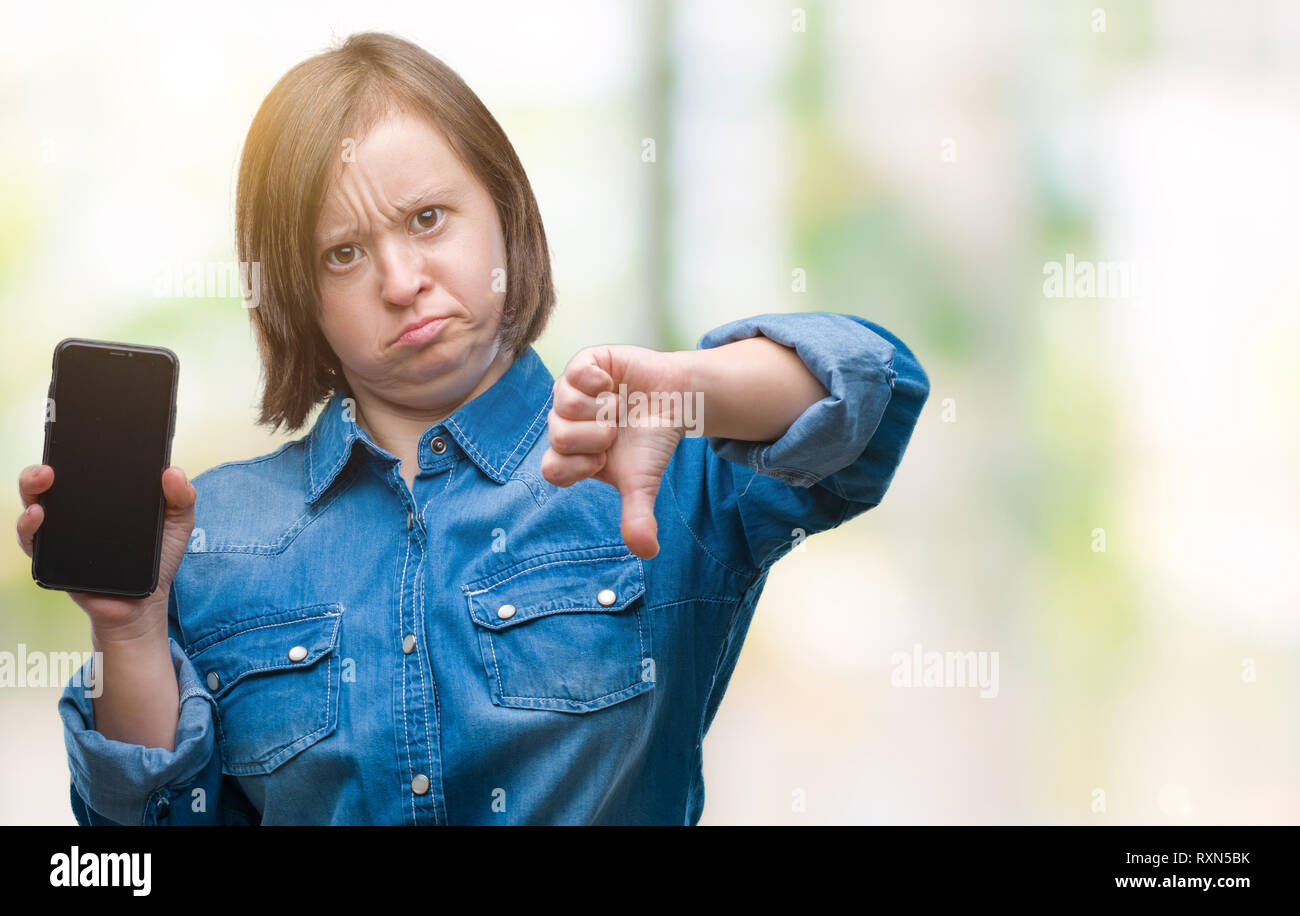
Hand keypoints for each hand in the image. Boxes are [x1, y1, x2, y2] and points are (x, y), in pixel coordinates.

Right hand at [17, 464, 197, 642]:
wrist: (143, 604)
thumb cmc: (157, 560)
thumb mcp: (178, 524)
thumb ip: (182, 497)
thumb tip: (173, 471)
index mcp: (102, 498)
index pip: (81, 469)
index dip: (73, 450)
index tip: (75, 436)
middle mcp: (76, 512)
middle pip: (48, 483)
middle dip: (42, 469)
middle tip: (50, 465)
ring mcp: (61, 534)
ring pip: (33, 505)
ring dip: (30, 489)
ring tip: (42, 481)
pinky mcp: (52, 559)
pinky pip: (31, 541)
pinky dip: (28, 528)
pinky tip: (39, 516)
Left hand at [542, 345, 694, 558]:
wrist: (676, 400)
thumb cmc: (651, 442)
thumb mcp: (643, 482)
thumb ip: (637, 515)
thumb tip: (647, 552)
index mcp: (569, 454)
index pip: (551, 468)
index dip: (581, 465)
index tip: (605, 459)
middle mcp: (563, 423)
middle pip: (558, 436)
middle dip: (597, 436)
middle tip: (616, 431)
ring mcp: (571, 392)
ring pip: (564, 404)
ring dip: (602, 409)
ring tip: (617, 407)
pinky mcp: (584, 365)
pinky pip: (577, 373)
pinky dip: (600, 382)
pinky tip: (613, 385)